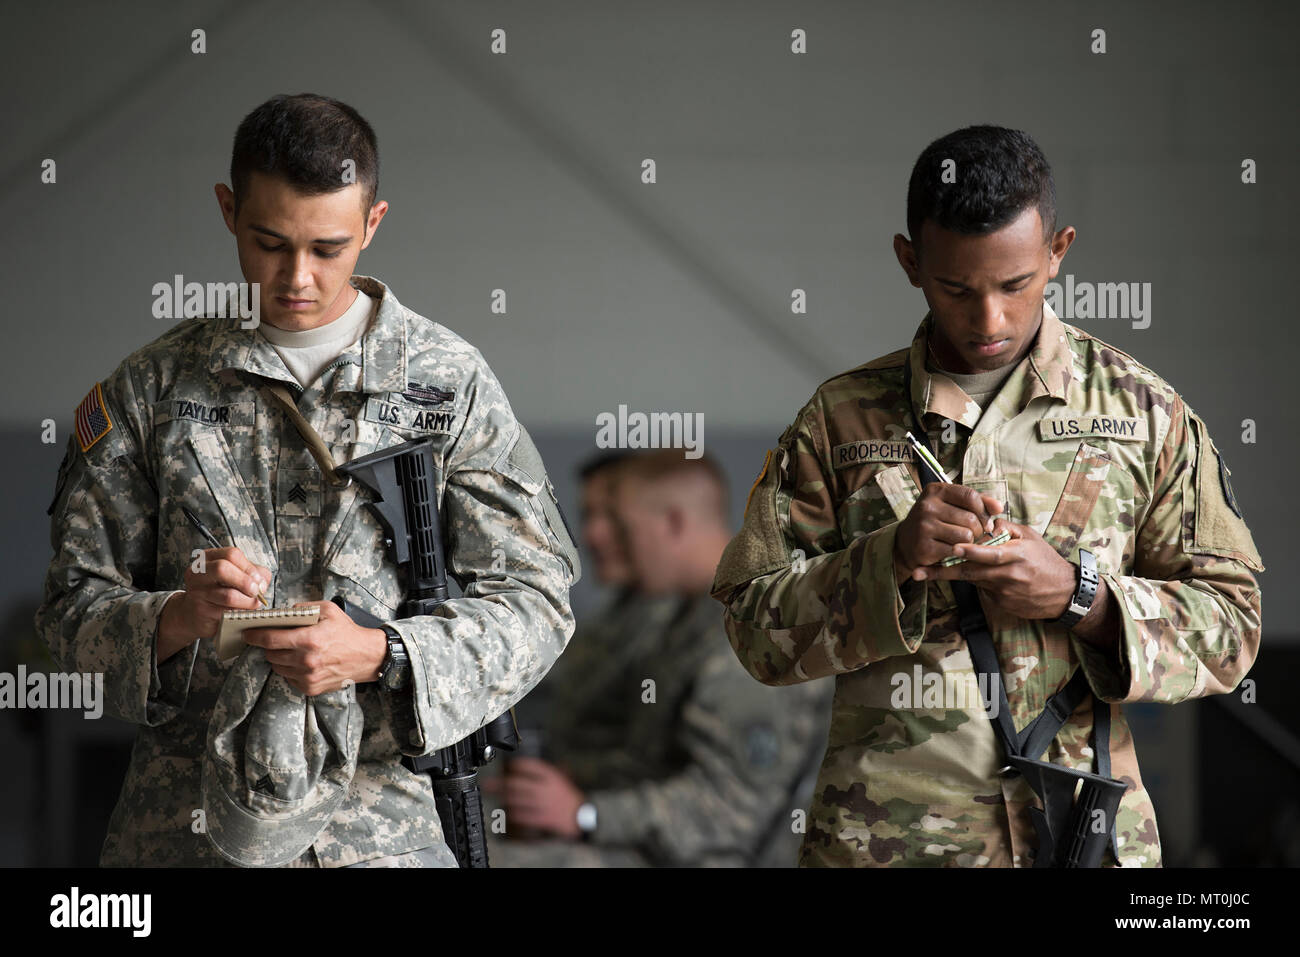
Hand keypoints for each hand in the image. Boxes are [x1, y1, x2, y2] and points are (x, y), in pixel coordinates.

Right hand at [157, 547, 270, 661]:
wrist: (193, 614)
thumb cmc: (219, 592)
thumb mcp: (237, 577)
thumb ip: (253, 574)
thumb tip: (262, 582)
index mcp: (208, 558)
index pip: (231, 554)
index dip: (249, 568)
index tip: (258, 580)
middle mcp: (198, 573)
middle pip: (222, 569)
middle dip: (245, 581)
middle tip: (255, 591)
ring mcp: (197, 592)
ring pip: (228, 595)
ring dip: (247, 601)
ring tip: (252, 604)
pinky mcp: (201, 611)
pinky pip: (226, 611)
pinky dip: (239, 612)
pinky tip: (241, 612)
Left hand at [241, 599, 387, 695]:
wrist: (367, 656)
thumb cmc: (347, 631)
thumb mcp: (328, 610)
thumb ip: (303, 608)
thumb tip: (283, 613)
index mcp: (309, 639)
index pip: (270, 639)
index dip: (254, 636)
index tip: (247, 633)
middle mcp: (306, 660)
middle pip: (271, 654)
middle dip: (268, 646)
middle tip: (273, 640)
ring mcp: (308, 676)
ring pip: (277, 667)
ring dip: (279, 658)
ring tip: (290, 650)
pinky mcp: (310, 688)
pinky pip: (288, 678)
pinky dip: (290, 670)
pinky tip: (300, 662)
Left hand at [500, 757, 584, 838]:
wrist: (580, 817)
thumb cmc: (570, 797)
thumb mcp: (563, 779)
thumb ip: (550, 771)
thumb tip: (532, 765)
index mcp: (551, 777)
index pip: (530, 766)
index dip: (516, 765)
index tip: (508, 765)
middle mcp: (545, 789)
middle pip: (516, 784)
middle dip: (500, 784)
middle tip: (487, 784)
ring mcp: (542, 804)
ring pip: (516, 800)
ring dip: (503, 799)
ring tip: (494, 797)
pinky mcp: (541, 818)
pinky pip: (523, 816)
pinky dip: (513, 814)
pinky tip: (507, 812)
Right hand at [894, 483, 1004, 582]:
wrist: (905, 543)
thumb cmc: (935, 521)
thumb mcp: (950, 505)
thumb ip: (976, 502)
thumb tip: (999, 507)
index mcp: (935, 491)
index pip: (970, 496)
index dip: (984, 510)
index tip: (986, 521)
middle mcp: (927, 506)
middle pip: (971, 518)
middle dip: (978, 530)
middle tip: (972, 535)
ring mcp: (924, 526)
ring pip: (966, 535)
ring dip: (970, 543)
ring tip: (962, 542)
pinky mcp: (925, 546)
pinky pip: (957, 550)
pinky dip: (960, 553)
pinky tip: (953, 551)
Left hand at [913, 519, 1079, 620]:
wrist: (1064, 594)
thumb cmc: (1046, 560)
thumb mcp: (1031, 538)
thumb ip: (1007, 528)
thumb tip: (986, 521)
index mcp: (1017, 555)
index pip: (989, 553)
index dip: (970, 552)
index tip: (952, 548)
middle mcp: (1009, 575)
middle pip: (971, 572)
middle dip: (943, 572)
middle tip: (919, 571)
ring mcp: (1004, 592)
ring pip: (973, 581)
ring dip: (950, 576)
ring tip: (924, 573)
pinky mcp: (1001, 603)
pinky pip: (982, 590)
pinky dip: (975, 582)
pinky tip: (970, 577)